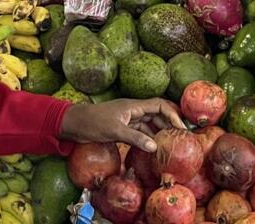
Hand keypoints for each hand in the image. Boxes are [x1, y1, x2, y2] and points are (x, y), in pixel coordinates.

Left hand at [59, 98, 184, 151]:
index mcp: (133, 106)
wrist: (73, 124)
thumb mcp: (115, 131)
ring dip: (159, 133)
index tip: (181, 128)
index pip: (159, 105)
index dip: (172, 115)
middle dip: (169, 125)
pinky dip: (147, 139)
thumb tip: (154, 147)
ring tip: (168, 145)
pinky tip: (152, 149)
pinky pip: (139, 132)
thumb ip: (135, 138)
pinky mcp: (122, 128)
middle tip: (179, 139)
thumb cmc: (92, 123)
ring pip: (149, 124)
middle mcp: (133, 111)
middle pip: (157, 115)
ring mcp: (127, 119)